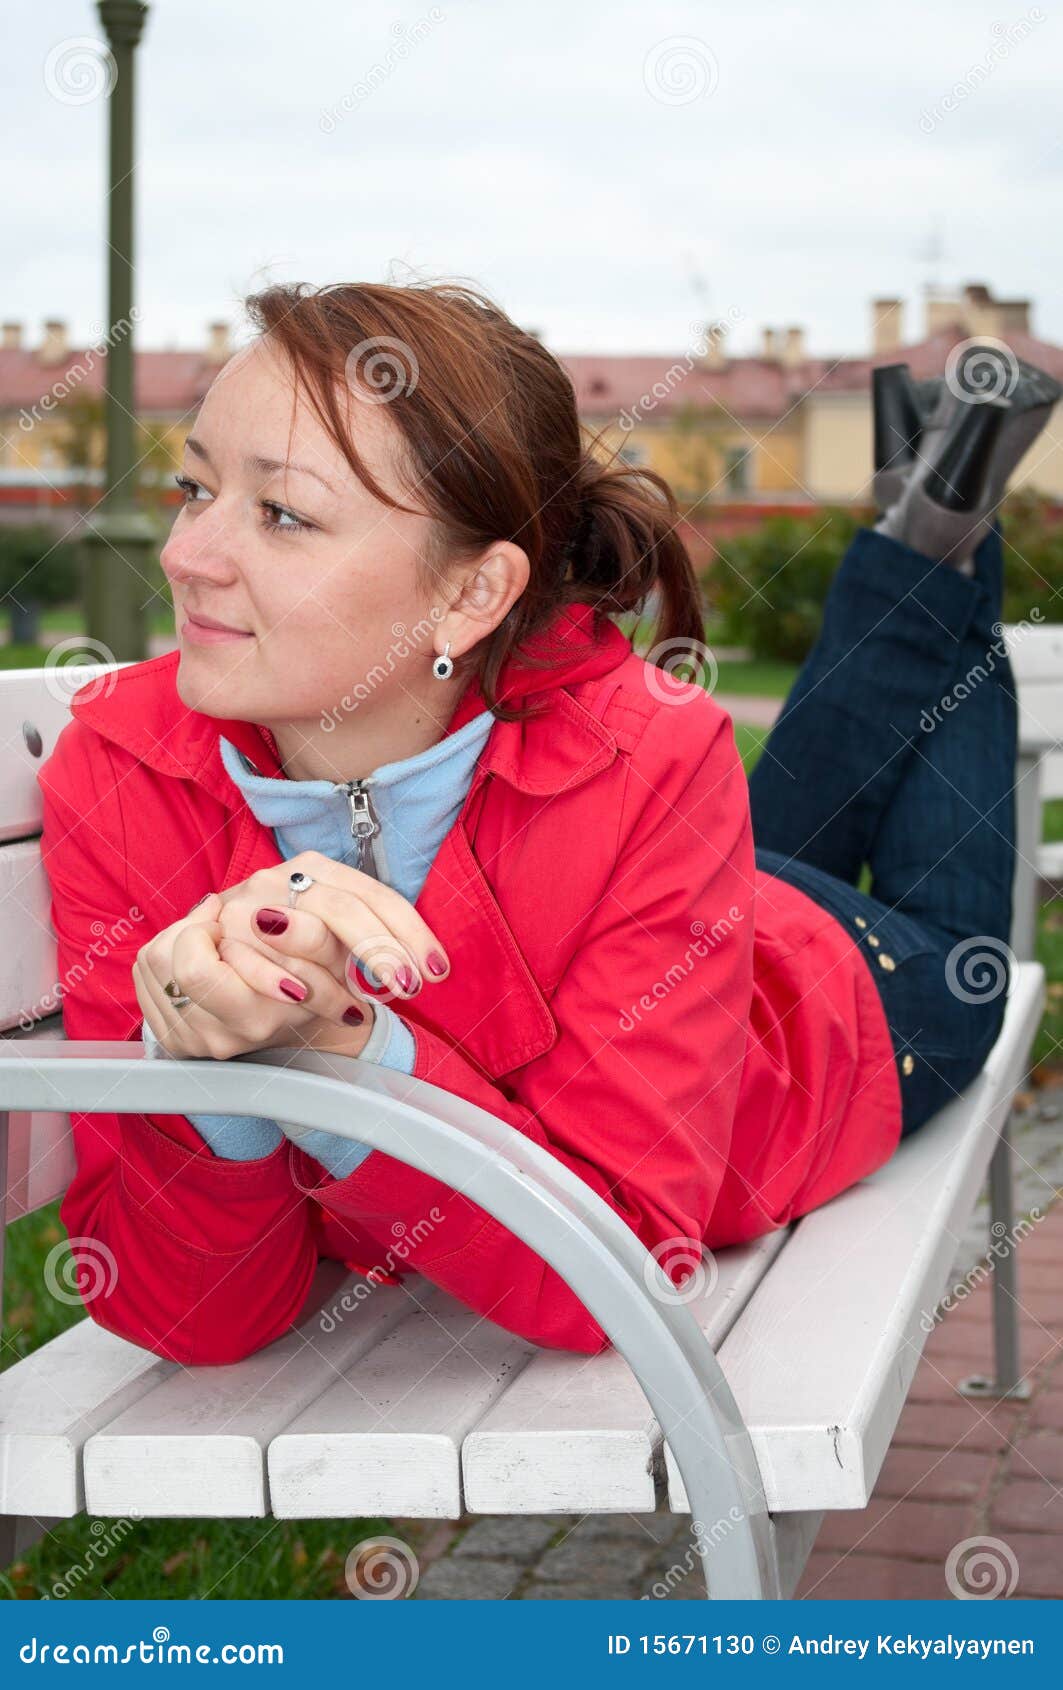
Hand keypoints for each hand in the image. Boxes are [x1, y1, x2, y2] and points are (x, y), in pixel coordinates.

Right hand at [134, 851, 449, 1058]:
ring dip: (334, 981)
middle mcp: (284, 877)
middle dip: (381, 950)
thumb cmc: (292, 949)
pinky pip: (258, 958)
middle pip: (344, 908)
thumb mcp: (334, 937)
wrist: (214, 949)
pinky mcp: (217, 931)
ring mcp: (249, 902)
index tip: (435, 970)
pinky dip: (284, 984)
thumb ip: (372, 939)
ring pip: (305, 935)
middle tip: (408, 986)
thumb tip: (429, 965)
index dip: (410, 932)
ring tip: (357, 1010)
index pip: (374, 895)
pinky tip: (302, 1004)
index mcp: (319, 869)